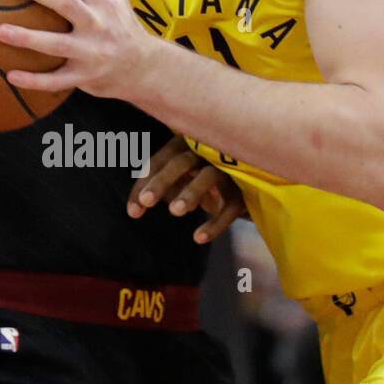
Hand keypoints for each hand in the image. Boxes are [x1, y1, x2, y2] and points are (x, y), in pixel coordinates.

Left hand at [0, 0, 156, 98]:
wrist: (143, 66)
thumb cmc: (121, 22)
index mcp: (102, 0)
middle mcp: (98, 24)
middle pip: (65, 3)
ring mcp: (91, 52)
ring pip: (58, 44)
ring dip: (29, 38)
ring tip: (0, 31)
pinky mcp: (84, 76)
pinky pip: (57, 80)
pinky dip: (34, 80)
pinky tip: (10, 76)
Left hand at [126, 135, 245, 243]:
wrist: (249, 186)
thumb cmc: (204, 181)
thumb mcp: (181, 180)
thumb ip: (162, 187)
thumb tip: (139, 203)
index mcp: (186, 145)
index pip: (159, 161)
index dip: (144, 183)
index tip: (133, 211)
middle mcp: (206, 151)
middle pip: (181, 162)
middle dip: (162, 181)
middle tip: (146, 201)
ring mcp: (229, 168)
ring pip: (209, 176)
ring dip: (191, 192)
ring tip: (175, 212)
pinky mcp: (245, 190)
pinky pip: (230, 205)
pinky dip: (216, 223)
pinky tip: (199, 238)